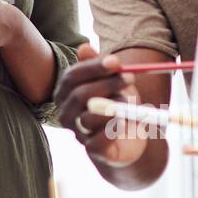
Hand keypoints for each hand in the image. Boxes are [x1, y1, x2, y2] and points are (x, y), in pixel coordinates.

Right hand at [53, 44, 144, 167]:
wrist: (130, 138)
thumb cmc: (118, 104)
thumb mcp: (112, 81)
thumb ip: (99, 66)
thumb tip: (84, 47)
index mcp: (66, 92)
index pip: (72, 77)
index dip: (94, 68)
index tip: (116, 62)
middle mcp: (66, 113)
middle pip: (79, 95)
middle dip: (107, 84)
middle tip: (130, 77)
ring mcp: (77, 133)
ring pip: (90, 117)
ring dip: (116, 108)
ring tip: (132, 104)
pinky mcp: (91, 150)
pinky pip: (99, 140)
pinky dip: (114, 130)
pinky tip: (125, 123)